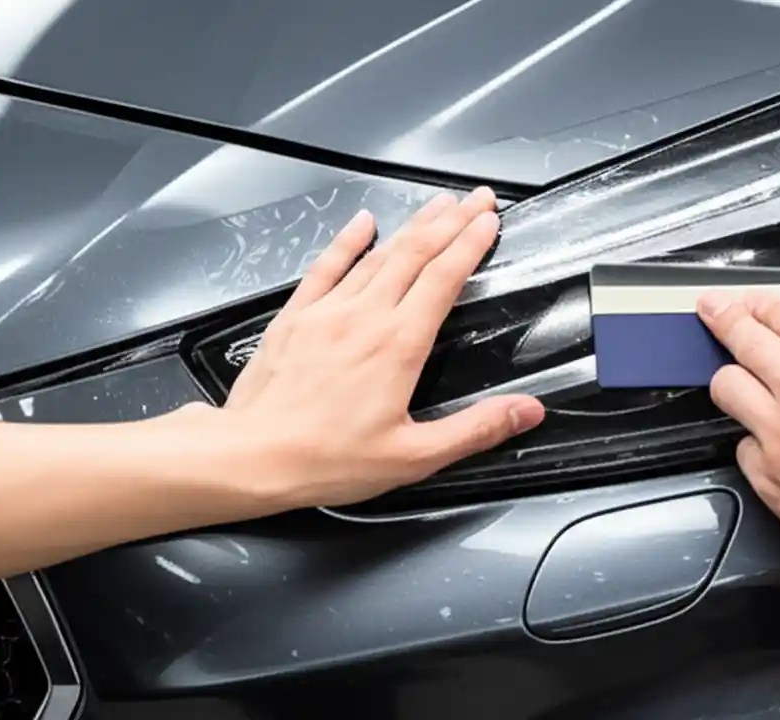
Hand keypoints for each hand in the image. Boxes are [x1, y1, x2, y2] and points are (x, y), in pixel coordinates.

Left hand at [182, 188, 543, 509]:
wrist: (251, 457)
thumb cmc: (329, 460)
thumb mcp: (414, 456)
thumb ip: (475, 429)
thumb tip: (528, 411)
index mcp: (399, 345)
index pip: (444, 278)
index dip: (470, 244)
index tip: (489, 221)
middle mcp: (365, 317)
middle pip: (416, 253)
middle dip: (451, 221)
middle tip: (477, 199)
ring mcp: (327, 311)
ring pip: (378, 254)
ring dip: (412, 225)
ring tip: (439, 204)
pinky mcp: (296, 317)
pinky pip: (326, 266)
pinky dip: (348, 241)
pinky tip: (363, 222)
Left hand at [697, 290, 779, 596]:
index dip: (757, 304)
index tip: (747, 302)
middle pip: (740, 339)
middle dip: (723, 318)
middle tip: (712, 311)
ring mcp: (779, 435)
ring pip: (725, 387)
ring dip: (735, 382)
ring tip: (747, 387)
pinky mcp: (767, 477)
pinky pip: (743, 445)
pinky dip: (758, 443)